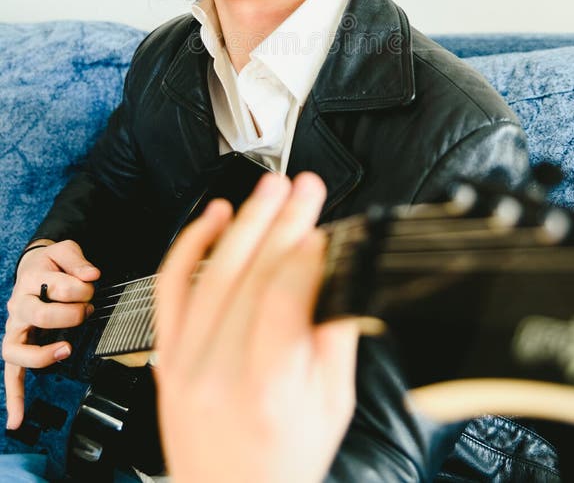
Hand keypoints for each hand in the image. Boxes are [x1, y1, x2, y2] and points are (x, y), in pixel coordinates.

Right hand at [2, 240, 99, 429]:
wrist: (34, 267)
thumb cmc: (53, 263)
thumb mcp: (65, 251)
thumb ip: (77, 260)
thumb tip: (92, 275)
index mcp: (32, 280)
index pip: (58, 287)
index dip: (82, 287)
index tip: (93, 286)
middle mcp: (19, 305)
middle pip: (40, 315)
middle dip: (71, 314)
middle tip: (87, 311)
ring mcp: (15, 328)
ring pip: (16, 349)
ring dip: (42, 355)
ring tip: (66, 351)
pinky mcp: (17, 345)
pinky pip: (11, 374)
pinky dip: (14, 396)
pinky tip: (18, 419)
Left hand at [155, 171, 359, 482]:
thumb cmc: (287, 458)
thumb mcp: (333, 405)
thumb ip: (335, 334)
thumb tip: (339, 271)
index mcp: (270, 389)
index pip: (283, 298)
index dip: (306, 254)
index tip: (325, 228)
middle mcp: (220, 374)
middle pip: (250, 275)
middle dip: (282, 221)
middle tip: (304, 187)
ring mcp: (185, 365)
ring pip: (212, 274)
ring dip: (243, 222)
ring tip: (269, 188)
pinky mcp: (166, 358)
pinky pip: (169, 290)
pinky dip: (190, 246)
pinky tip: (213, 216)